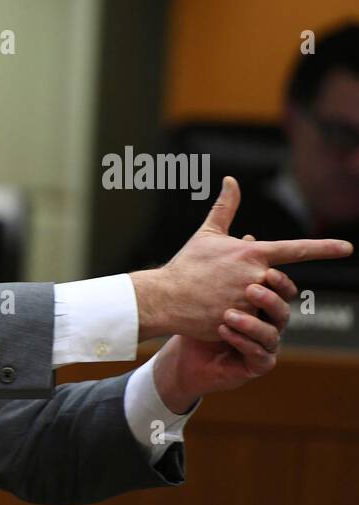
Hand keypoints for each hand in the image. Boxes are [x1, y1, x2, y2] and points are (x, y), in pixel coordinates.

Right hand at [130, 176, 351, 341]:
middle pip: (279, 285)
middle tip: (231, 288)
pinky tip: (216, 315)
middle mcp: (255, 276)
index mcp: (252, 253)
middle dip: (263, 288)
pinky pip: (250, 325)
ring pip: (264, 305)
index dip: (324, 248)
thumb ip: (226, 208)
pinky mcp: (239, 321)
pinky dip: (238, 321)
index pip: (296, 250)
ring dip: (250, 305)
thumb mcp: (207, 234)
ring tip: (222, 300)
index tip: (348, 248)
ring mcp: (248, 300)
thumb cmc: (187, 265)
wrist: (163, 297)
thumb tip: (231, 180)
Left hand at [151, 238, 295, 410]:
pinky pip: (259, 356)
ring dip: (252, 324)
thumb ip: (228, 250)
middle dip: (270, 300)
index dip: (281, 281)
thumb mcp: (212, 276)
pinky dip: (243, 343)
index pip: (282, 288)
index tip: (267, 271)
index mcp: (263, 302)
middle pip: (283, 310)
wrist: (181, 343)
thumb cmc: (198, 310)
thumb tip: (245, 228)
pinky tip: (223, 332)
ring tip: (228, 315)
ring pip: (272, 335)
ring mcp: (264, 345)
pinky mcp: (254, 365)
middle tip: (250, 290)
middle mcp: (269, 323)